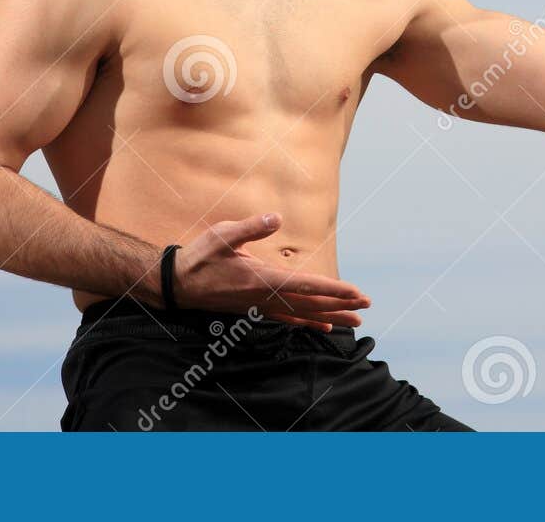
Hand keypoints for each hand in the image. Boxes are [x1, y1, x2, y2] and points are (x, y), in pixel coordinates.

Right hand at [172, 213, 370, 332]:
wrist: (178, 284)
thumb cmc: (200, 257)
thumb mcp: (222, 235)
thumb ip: (250, 227)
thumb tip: (276, 217)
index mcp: (260, 279)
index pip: (305, 285)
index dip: (333, 289)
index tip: (355, 292)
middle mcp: (264, 297)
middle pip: (310, 303)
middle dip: (340, 304)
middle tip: (366, 304)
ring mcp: (261, 306)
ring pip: (303, 314)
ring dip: (330, 316)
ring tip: (355, 321)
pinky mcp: (256, 310)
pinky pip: (289, 318)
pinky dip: (309, 321)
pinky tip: (323, 326)